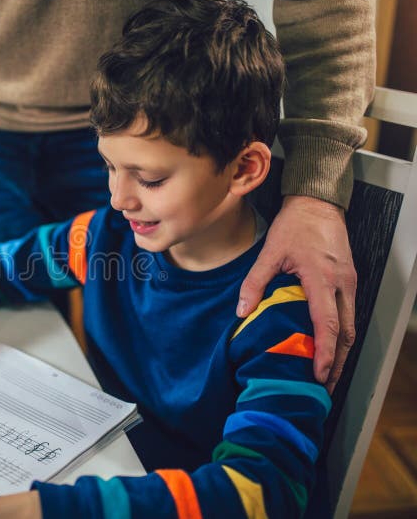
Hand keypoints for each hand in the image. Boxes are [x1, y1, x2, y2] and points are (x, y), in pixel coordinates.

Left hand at [237, 195, 356, 392]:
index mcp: (323, 279)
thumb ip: (255, 283)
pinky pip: (350, 314)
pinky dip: (342, 336)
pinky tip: (330, 348)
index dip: (324, 353)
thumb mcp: (270, 252)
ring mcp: (350, 283)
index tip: (319, 375)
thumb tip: (241, 311)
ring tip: (329, 375)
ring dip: (342, 353)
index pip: (328, 325)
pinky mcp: (349, 281)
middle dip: (337, 364)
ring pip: (352, 326)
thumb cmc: (295, 226)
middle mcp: (343, 284)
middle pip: (347, 334)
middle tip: (326, 388)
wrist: (318, 204)